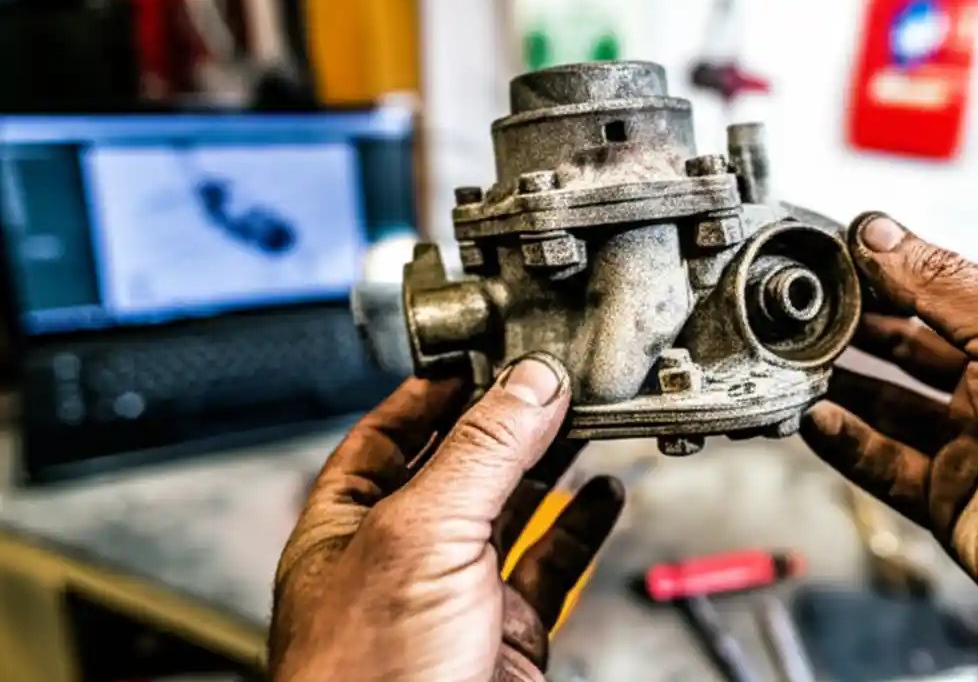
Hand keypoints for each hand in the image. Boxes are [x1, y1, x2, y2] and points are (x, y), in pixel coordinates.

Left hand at [270, 354, 623, 680]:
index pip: (390, 432)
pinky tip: (604, 496)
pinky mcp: (507, 638)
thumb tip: (529, 382)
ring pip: (513, 512)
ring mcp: (456, 598)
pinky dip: (582, 526)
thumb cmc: (365, 680)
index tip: (488, 351)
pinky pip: (550, 567)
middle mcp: (399, 558)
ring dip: (555, 464)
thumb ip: (480, 452)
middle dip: (511, 419)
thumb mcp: (420, 536)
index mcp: (349, 526)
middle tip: (558, 376)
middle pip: (462, 465)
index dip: (438, 388)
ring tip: (590, 418)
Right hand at [803, 213, 977, 680]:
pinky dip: (846, 442)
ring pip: (885, 406)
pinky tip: (819, 418)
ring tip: (797, 365)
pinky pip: (882, 465)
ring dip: (840, 385)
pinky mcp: (950, 500)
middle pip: (906, 346)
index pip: (939, 289)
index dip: (885, 271)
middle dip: (854, 327)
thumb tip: (880, 235)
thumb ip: (944, 285)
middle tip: (803, 312)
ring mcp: (973, 444)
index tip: (830, 256)